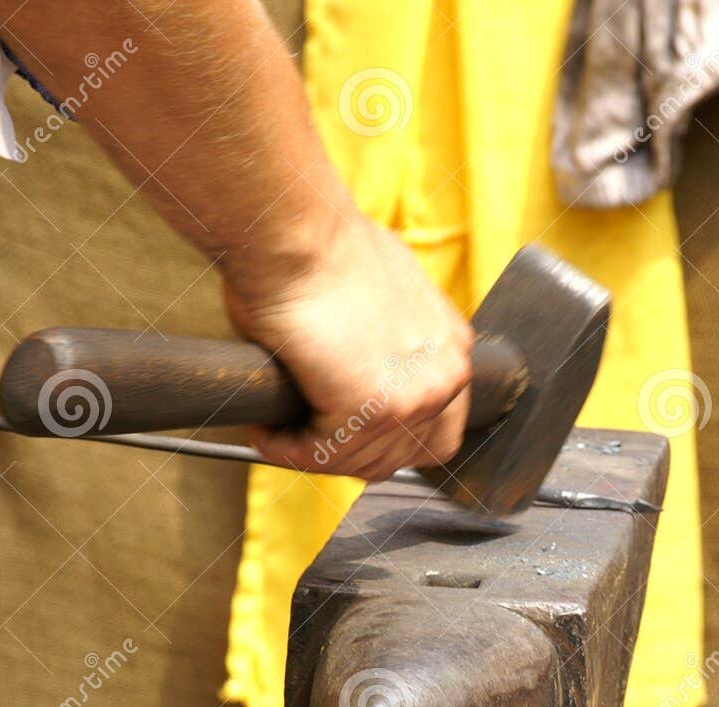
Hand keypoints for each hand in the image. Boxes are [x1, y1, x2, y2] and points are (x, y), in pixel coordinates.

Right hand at [222, 216, 472, 481]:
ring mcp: (414, 398)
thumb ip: (384, 342)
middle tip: (307, 440)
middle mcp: (446, 375)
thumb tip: (355, 365)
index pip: (437, 426)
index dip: (388, 439)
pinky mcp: (370, 411)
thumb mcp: (377, 296)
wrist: (297, 235)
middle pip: (405, 454)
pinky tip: (266, 430)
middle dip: (351, 455)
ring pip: (362, 460)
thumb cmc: (321, 251)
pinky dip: (287, 449)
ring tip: (278, 433)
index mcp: (451, 346)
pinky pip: (321, 454)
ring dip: (314, 453)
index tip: (347, 433)